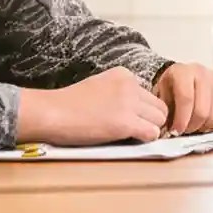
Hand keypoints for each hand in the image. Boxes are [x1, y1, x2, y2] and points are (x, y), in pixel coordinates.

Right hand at [18, 67, 168, 144]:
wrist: (53, 112)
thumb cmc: (70, 104)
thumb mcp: (100, 85)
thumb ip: (120, 92)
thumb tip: (137, 108)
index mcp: (124, 74)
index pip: (148, 94)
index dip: (141, 109)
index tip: (126, 116)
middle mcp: (130, 85)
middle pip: (159, 107)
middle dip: (150, 120)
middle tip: (134, 129)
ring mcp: (129, 103)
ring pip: (159, 120)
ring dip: (148, 129)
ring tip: (129, 134)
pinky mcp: (126, 122)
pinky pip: (152, 133)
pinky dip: (145, 138)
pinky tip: (129, 138)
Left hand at [153, 62, 212, 135]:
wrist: (181, 78)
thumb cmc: (171, 87)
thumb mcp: (160, 95)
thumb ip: (164, 111)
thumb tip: (168, 128)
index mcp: (184, 72)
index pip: (186, 98)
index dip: (181, 119)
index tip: (176, 130)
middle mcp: (203, 74)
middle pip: (202, 110)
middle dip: (192, 126)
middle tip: (185, 130)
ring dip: (204, 127)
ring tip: (195, 125)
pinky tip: (207, 122)